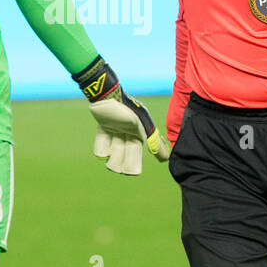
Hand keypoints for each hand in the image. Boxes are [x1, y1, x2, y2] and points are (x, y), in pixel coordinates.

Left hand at [74, 56, 171, 175]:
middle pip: (128, 154)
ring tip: (111, 165)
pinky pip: (102, 144)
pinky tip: (104, 154)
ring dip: (114, 160)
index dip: (141, 161)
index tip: (139, 169)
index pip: (143, 150)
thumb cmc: (126, 108)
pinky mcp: (104, 128)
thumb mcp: (142, 125)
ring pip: (115, 151)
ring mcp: (116, 130)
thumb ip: (153, 141)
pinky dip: (102, 150)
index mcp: (140, 131)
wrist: (105, 95)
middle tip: (125, 172)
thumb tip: (165, 158)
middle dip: (127, 164)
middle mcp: (129, 132)